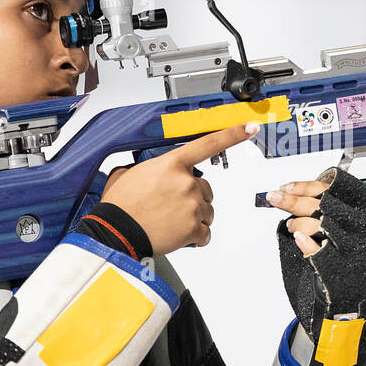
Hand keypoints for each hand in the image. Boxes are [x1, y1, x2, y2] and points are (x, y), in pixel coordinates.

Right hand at [101, 122, 256, 255]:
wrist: (115, 232)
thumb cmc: (120, 206)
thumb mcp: (128, 173)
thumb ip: (149, 167)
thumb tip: (152, 172)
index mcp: (172, 164)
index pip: (209, 144)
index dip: (233, 134)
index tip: (251, 127)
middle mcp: (187, 182)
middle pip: (205, 189)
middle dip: (192, 198)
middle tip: (170, 207)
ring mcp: (193, 206)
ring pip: (207, 212)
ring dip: (194, 218)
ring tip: (170, 222)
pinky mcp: (193, 228)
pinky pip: (205, 234)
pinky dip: (194, 238)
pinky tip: (177, 236)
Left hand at [270, 167, 365, 365]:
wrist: (357, 305)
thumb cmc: (351, 262)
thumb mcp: (351, 229)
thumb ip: (331, 208)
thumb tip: (296, 191)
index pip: (336, 188)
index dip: (307, 186)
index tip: (287, 186)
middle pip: (323, 204)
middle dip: (293, 200)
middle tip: (274, 197)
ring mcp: (356, 248)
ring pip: (316, 224)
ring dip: (297, 223)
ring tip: (292, 227)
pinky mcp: (341, 268)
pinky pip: (314, 248)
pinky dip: (302, 242)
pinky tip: (298, 241)